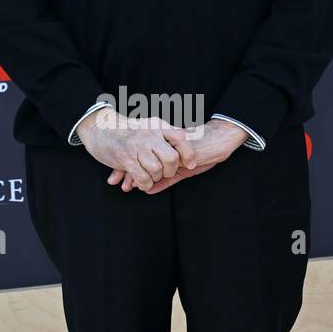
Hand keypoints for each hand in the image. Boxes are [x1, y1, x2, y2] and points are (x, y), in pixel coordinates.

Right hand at [75, 107, 198, 192]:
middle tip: (165, 173)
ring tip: (149, 177)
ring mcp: (136, 145)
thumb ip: (163, 134)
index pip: (180, 137)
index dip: (189, 153)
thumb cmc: (124, 130)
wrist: (98, 128)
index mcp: (157, 125)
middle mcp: (148, 133)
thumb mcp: (147, 126)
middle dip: (170, 170)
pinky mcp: (125, 157)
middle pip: (171, 158)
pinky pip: (142, 178)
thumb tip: (186, 145)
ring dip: (155, 178)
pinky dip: (145, 184)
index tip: (191, 164)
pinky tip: (142, 183)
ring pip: (157, 170)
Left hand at [111, 117, 247, 194]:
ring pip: (145, 158)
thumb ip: (164, 179)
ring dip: (136, 173)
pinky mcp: (175, 147)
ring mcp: (167, 142)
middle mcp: (160, 141)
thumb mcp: (180, 171)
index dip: (126, 167)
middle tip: (116, 182)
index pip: (137, 155)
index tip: (115, 179)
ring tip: (128, 185)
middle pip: (137, 155)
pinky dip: (152, 176)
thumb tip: (148, 190)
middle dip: (126, 169)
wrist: (218, 142)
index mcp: (159, 145)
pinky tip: (146, 186)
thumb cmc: (200, 155)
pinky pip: (161, 161)